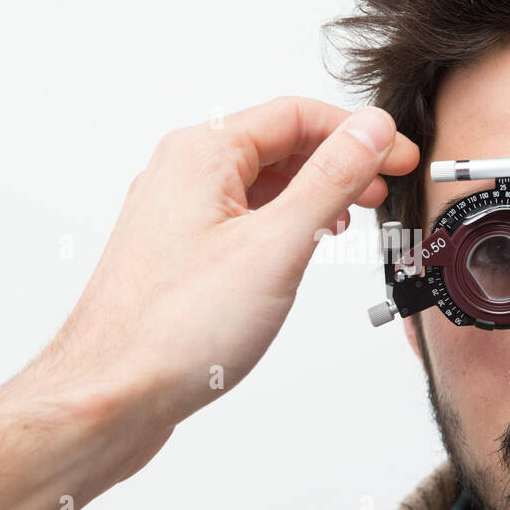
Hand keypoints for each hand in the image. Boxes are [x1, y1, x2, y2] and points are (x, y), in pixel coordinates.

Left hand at [23, 96, 418, 486]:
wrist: (110, 395)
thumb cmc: (174, 331)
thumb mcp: (276, 245)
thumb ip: (330, 180)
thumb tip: (370, 131)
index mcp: (201, 153)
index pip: (297, 114)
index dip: (358, 133)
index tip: (399, 157)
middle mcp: (181, 173)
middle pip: (277, 143)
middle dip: (338, 162)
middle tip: (383, 191)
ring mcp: (175, 213)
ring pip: (258, 182)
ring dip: (310, 194)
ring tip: (349, 220)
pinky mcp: (177, 253)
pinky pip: (239, 216)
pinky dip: (280, 223)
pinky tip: (300, 250)